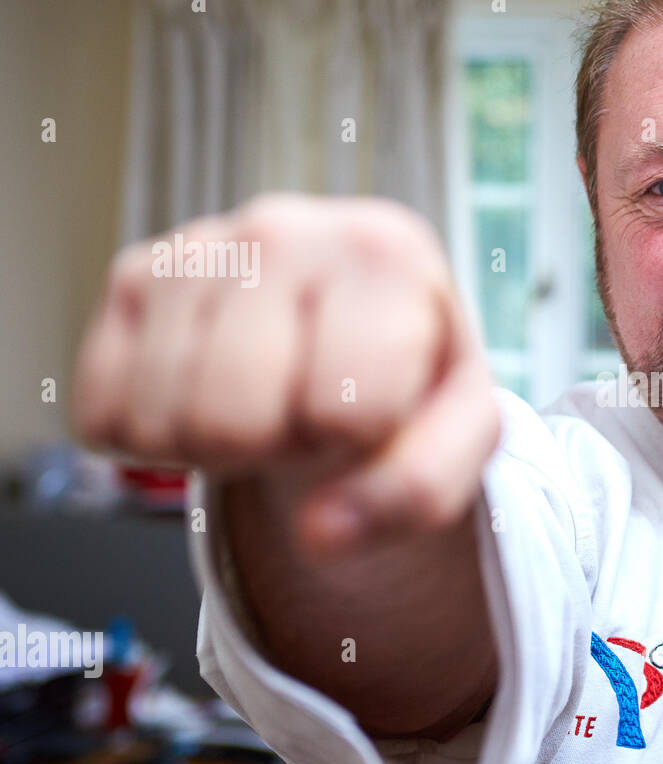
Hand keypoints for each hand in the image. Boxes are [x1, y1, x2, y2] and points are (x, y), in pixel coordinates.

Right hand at [73, 193, 499, 556]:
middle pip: (229, 421)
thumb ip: (418, 490)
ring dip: (215, 446)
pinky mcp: (133, 276)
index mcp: (385, 254)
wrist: (353, 326)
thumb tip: (321, 535)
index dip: (356, 441)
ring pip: (160, 422)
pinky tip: (213, 393)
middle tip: (310, 412)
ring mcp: (198, 245)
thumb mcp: (458, 432)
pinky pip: (103, 415)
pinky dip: (157, 438)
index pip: (339, 413)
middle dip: (275, 446)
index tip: (375, 408)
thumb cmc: (410, 376)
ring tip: (269, 401)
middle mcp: (284, 228)